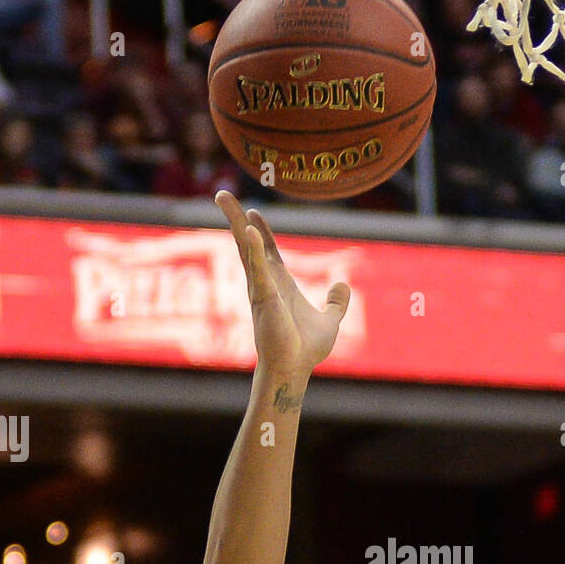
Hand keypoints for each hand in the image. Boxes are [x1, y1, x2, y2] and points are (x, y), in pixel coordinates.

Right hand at [215, 191, 349, 381]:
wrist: (295, 369)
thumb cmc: (306, 350)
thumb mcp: (330, 321)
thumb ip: (336, 303)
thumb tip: (342, 284)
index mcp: (280, 285)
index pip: (268, 251)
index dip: (262, 231)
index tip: (254, 213)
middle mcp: (265, 283)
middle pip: (248, 243)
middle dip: (236, 218)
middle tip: (222, 194)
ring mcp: (261, 288)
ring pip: (245, 248)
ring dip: (235, 222)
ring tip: (224, 198)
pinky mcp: (264, 297)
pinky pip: (257, 268)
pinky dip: (254, 248)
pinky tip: (248, 230)